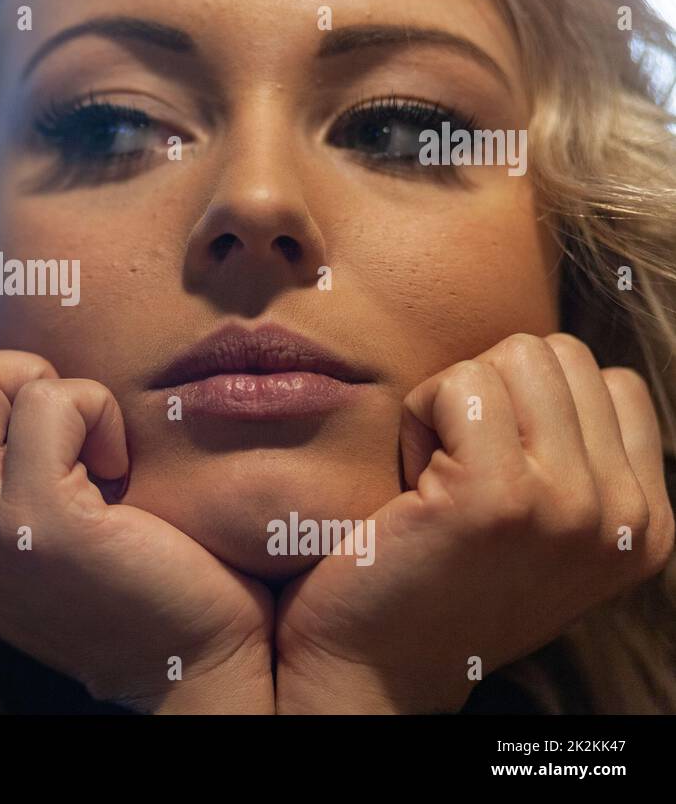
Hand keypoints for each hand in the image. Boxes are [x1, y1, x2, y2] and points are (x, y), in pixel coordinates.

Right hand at [0, 341, 274, 712]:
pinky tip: (119, 471)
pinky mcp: (33, 520)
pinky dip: (99, 412)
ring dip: (47, 388)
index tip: (41, 439)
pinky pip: (50, 400)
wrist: (183, 659)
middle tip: (65, 435)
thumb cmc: (116, 570)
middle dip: (11, 373)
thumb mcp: (17, 518)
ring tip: (86, 450)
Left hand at [274, 332, 673, 712]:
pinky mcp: (498, 496)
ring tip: (434, 475)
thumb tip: (557, 361)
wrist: (374, 665)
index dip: (528, 400)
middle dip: (492, 391)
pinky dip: (420, 414)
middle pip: (560, 355)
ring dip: (455, 400)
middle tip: (453, 469)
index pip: (607, 379)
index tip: (490, 468)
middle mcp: (624, 517)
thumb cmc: (436, 579)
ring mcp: (569, 506)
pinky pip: (460, 382)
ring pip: (516, 355)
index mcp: (645, 522)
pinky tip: (411, 481)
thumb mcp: (541, 526)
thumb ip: (573, 455)